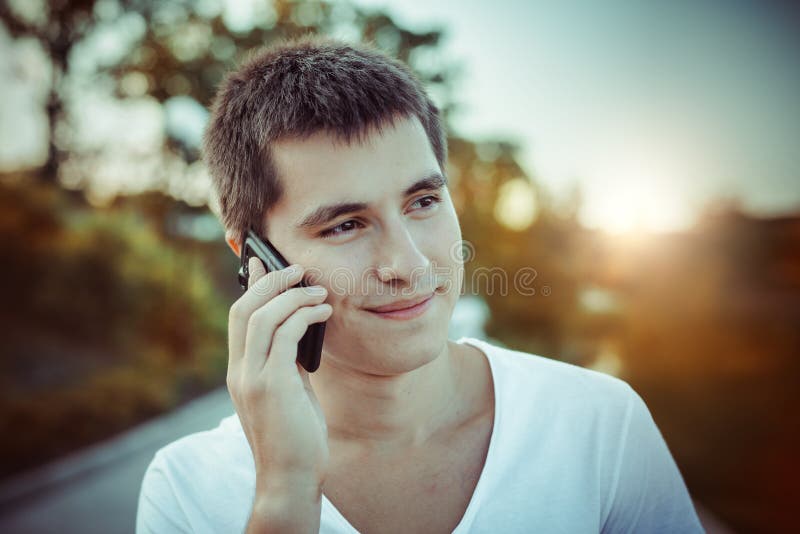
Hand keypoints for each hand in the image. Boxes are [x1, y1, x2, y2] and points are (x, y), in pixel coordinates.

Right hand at [227, 257, 331, 489]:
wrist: (291, 477)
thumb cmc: (295, 436)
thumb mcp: (287, 392)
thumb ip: (286, 362)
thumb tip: (300, 330)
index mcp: (240, 372)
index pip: (238, 317)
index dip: (250, 286)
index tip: (263, 263)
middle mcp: (240, 372)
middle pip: (244, 309)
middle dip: (270, 282)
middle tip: (297, 270)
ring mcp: (252, 378)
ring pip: (262, 316)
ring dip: (292, 295)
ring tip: (317, 290)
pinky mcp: (272, 385)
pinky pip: (285, 334)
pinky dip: (304, 314)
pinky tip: (322, 312)